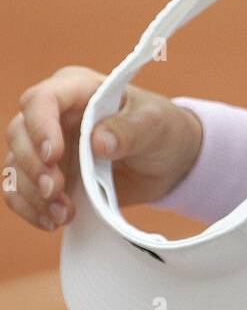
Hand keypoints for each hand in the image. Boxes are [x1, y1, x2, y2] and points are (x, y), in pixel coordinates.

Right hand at [3, 65, 204, 231]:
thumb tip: (98, 141)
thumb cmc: (160, 129)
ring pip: (15, 165)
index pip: (43, 99)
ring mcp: (46, 145)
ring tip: (64, 212)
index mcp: (78, 88)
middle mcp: (55, 114)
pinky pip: (19, 190)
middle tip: (57, 191)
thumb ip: (128, 129)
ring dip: (33, 193)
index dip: (41, 126)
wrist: (167, 162)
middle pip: (19, 133)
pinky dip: (30, 208)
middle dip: (33, 167)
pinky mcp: (45, 174)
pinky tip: (54, 220)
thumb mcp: (154, 123)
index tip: (53, 155)